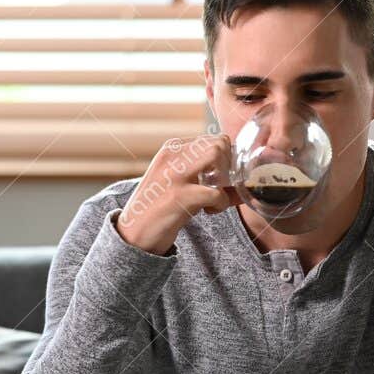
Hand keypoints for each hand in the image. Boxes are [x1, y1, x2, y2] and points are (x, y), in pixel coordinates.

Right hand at [117, 134, 243, 255]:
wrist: (133, 234)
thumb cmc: (159, 208)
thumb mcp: (176, 182)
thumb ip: (201, 174)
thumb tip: (240, 184)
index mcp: (171, 149)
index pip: (212, 139)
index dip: (224, 160)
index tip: (217, 180)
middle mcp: (172, 156)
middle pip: (218, 143)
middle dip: (228, 166)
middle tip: (219, 186)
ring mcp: (175, 175)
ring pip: (217, 156)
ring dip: (224, 180)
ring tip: (215, 197)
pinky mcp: (180, 196)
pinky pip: (216, 192)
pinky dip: (220, 203)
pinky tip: (209, 211)